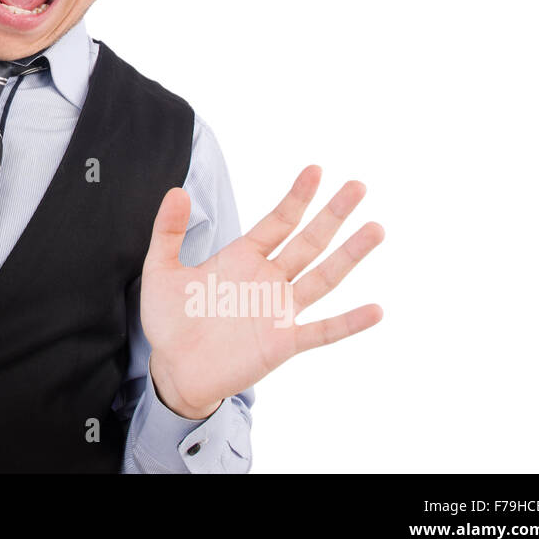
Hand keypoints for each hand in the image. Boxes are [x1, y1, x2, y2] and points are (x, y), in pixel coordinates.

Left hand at [140, 165, 383, 419]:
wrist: (174, 369)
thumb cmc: (170, 319)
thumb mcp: (161, 270)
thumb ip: (168, 231)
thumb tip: (177, 190)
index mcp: (243, 257)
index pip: (277, 221)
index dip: (296, 197)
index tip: (315, 169)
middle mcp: (268, 279)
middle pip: (308, 241)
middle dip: (332, 214)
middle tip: (358, 186)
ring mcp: (279, 310)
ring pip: (323, 278)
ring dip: (349, 255)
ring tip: (376, 229)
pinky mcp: (283, 343)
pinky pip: (322, 331)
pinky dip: (348, 322)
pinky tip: (375, 310)